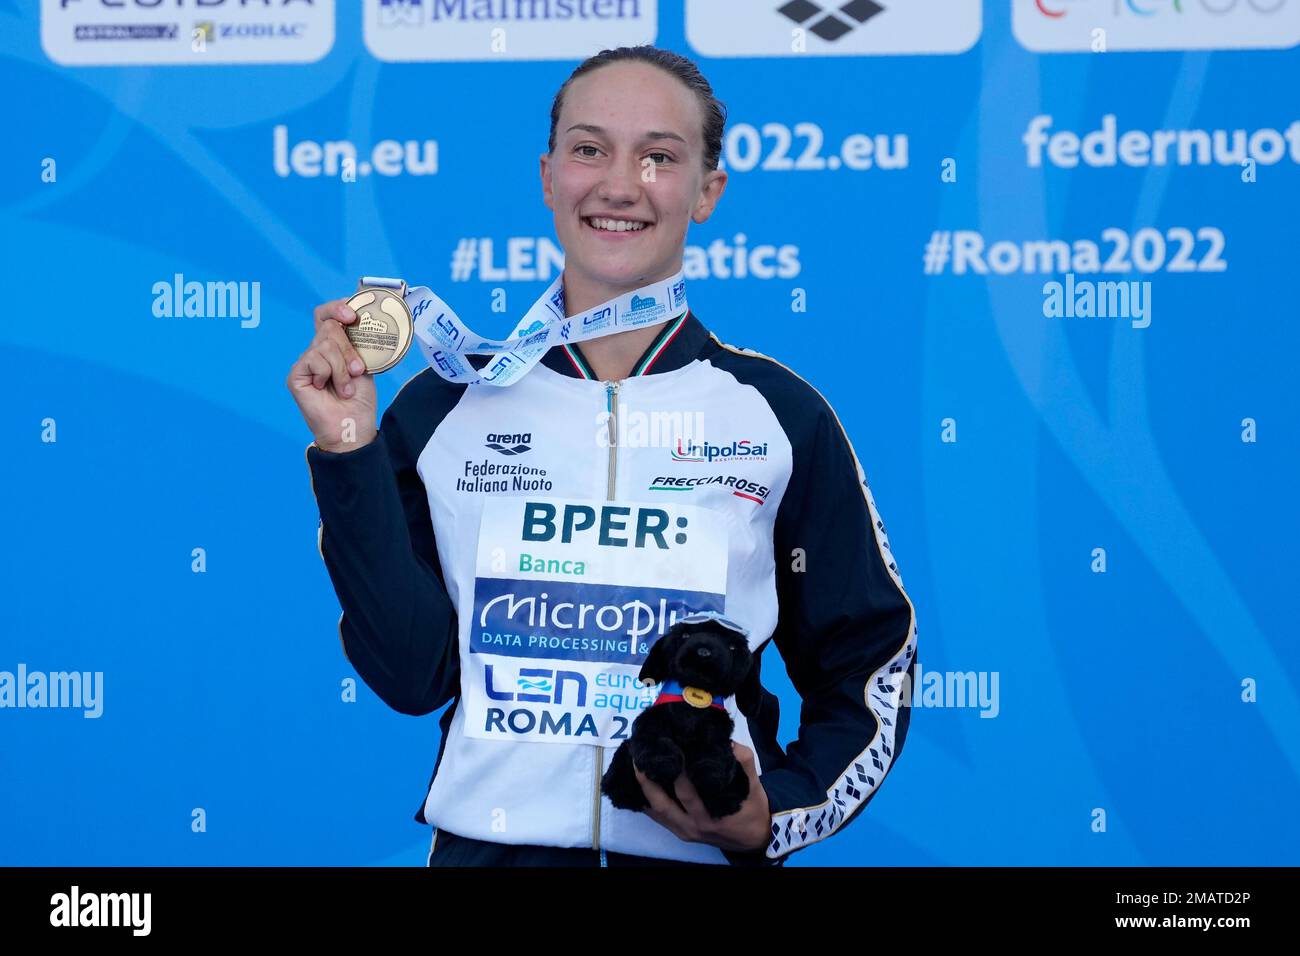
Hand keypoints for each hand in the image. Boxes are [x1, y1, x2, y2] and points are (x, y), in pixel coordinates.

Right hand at [286, 298, 377, 452]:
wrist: (353, 427)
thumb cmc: (359, 400)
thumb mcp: (365, 364)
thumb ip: (358, 343)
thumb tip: (359, 319)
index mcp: (334, 345)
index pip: (327, 314)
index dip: (337, 308)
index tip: (353, 316)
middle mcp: (317, 350)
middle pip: (329, 327)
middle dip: (349, 348)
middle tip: (358, 370)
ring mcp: (305, 362)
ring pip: (325, 344)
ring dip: (342, 368)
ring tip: (345, 387)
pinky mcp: (296, 374)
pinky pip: (314, 359)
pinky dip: (329, 374)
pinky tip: (328, 389)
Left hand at [633, 741, 770, 853]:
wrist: (754, 838)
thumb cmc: (752, 810)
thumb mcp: (754, 786)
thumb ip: (743, 762)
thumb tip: (726, 741)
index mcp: (710, 815)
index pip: (686, 792)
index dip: (675, 771)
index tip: (669, 748)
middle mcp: (693, 825)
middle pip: (662, 802)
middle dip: (648, 779)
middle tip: (640, 754)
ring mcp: (684, 830)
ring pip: (656, 810)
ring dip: (643, 788)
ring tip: (635, 764)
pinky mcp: (679, 832)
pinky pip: (657, 817)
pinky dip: (646, 800)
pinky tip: (638, 783)